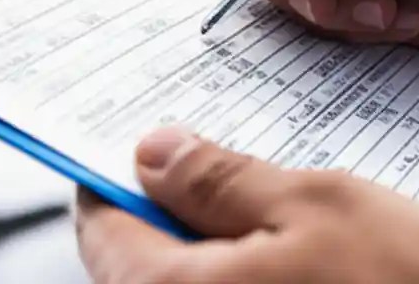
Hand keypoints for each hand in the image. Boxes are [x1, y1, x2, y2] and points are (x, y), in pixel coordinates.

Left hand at [76, 127, 418, 283]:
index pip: (101, 225)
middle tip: (239, 177)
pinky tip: (304, 270)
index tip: (152, 148)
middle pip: (140, 265)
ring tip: (289, 226)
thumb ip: (221, 179)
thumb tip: (155, 152)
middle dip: (181, 212)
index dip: (122, 175)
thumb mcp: (316, 207)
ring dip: (223, 251)